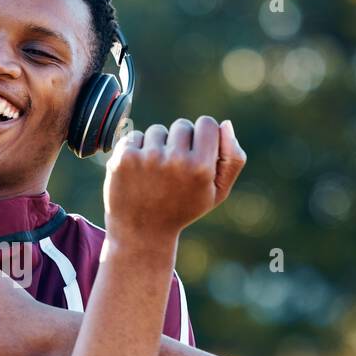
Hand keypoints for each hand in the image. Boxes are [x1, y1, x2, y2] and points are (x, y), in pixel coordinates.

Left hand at [104, 116, 245, 241]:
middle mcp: (175, 161)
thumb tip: (225, 124)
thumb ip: (232, 159)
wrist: (142, 232)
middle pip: (182, 125)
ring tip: (155, 173)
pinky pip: (135, 136)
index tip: (195, 154)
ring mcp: (147, 158)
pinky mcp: (124, 158)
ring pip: (158, 130)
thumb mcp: (217, 192)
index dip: (202, 137)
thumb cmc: (182, 209)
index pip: (207, 123)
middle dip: (179, 143)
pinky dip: (136, 150)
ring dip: (157, 146)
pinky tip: (137, 172)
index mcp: (201, 167)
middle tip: (173, 170)